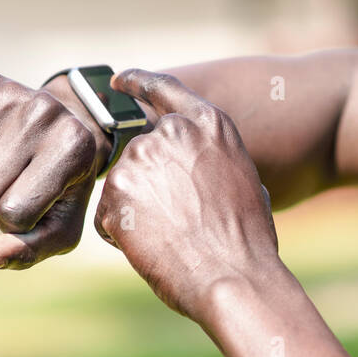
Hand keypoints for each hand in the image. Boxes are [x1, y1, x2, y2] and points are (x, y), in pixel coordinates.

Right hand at [0, 68, 108, 268]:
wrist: (65, 124)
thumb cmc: (62, 184)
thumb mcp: (60, 225)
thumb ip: (27, 252)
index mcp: (74, 148)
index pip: (14, 215)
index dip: (17, 220)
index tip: (35, 199)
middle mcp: (44, 112)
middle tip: (13, 180)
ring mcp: (9, 94)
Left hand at [94, 69, 278, 319]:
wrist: (235, 275)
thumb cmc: (249, 239)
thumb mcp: (243, 179)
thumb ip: (211, 160)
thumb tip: (197, 169)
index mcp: (209, 123)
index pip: (163, 87)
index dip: (138, 82)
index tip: (119, 81)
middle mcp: (172, 131)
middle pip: (141, 151)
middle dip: (148, 183)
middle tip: (174, 220)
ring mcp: (141, 158)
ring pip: (124, 184)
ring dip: (137, 210)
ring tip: (172, 236)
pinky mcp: (116, 191)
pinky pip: (108, 214)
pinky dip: (122, 234)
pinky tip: (154, 247)